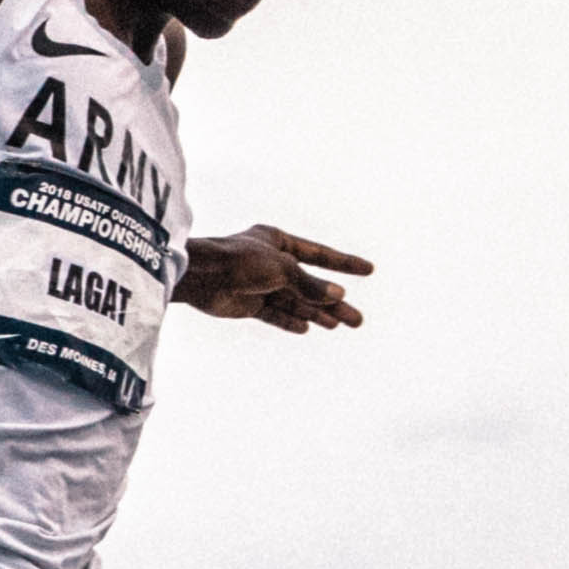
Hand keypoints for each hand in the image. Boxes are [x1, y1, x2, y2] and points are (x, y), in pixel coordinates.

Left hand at [177, 223, 371, 331]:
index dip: (344, 263)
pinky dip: (290, 320)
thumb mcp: (283, 269)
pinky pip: (274, 314)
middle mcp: (270, 262)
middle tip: (358, 320)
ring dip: (318, 313)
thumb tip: (337, 296)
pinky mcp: (246, 304)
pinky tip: (308, 327)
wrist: (200, 276)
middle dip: (334, 302)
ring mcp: (258, 284)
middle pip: (310, 284)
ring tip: (343, 325)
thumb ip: (310, 285)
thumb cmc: (239, 261)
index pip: (319, 254)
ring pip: (295, 302)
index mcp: (278, 241)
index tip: (369, 270)